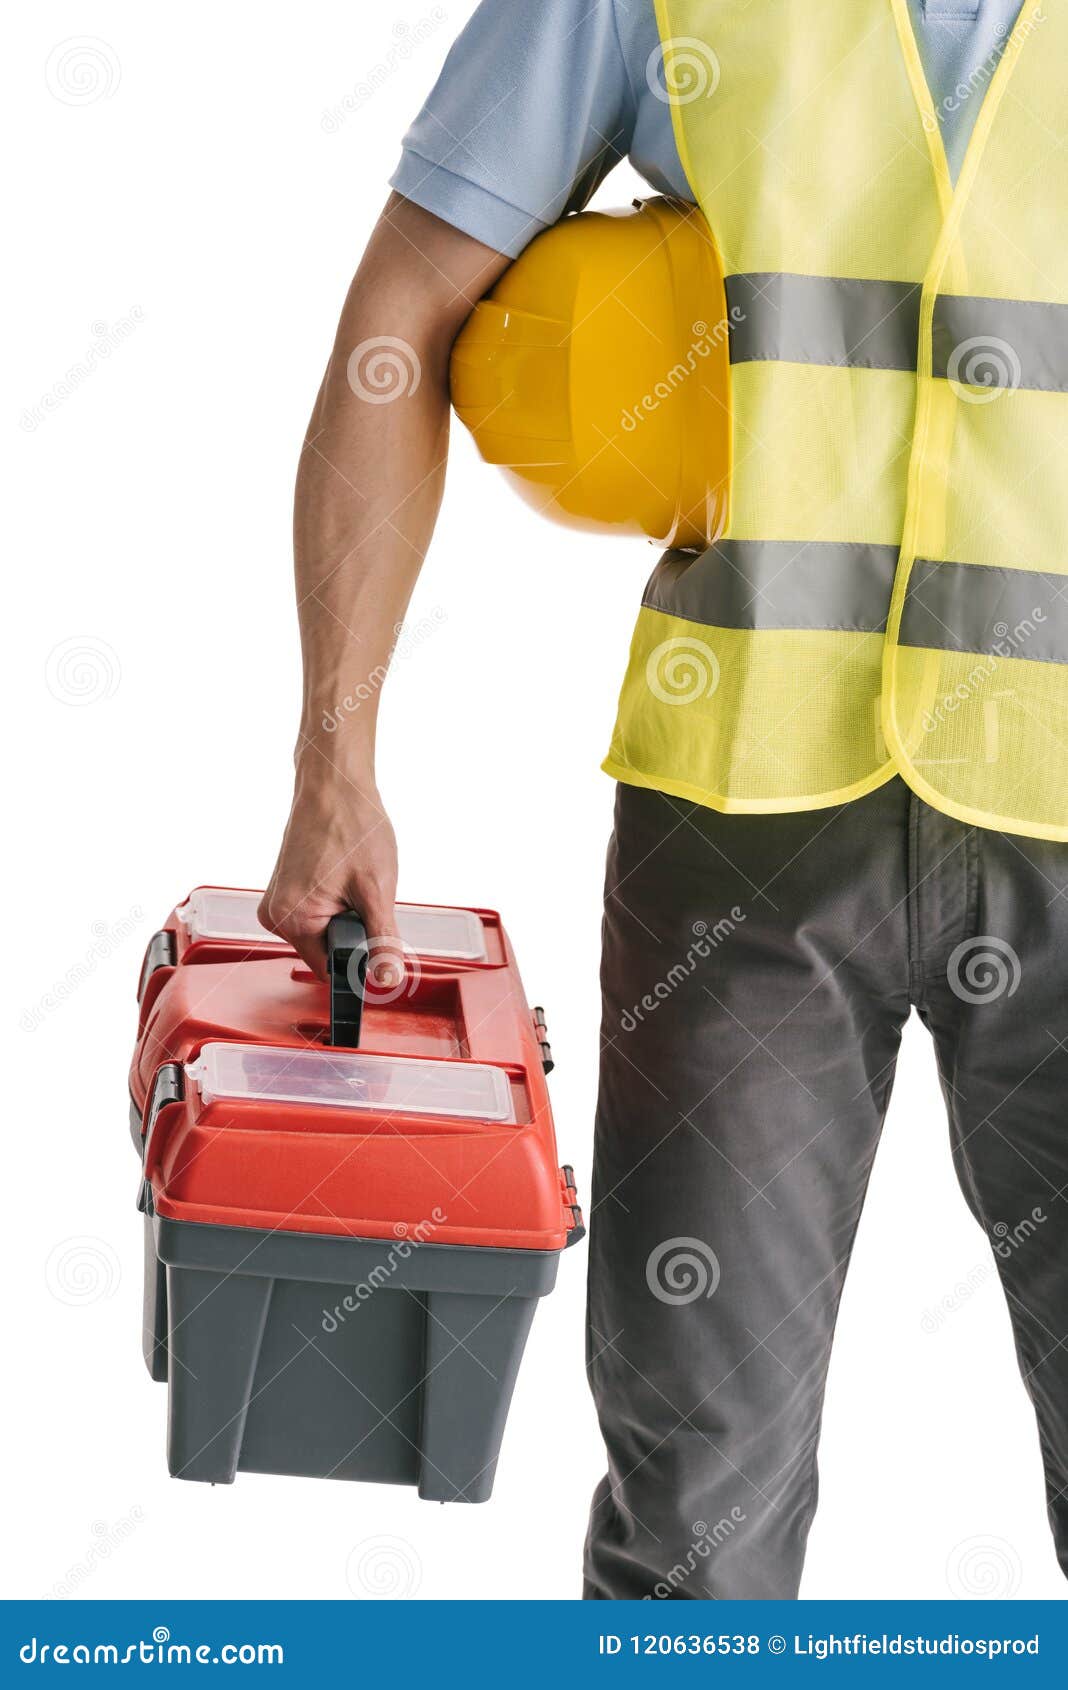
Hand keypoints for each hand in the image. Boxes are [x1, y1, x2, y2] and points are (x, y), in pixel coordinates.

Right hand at [258, 765, 402, 984]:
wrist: (334, 784)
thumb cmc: (351, 825)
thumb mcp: (377, 891)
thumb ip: (381, 941)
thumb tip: (386, 979)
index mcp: (291, 921)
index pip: (330, 970)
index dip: (359, 958)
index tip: (374, 931)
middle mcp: (275, 916)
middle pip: (326, 950)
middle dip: (352, 931)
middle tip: (363, 893)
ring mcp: (277, 901)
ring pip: (323, 931)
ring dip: (345, 914)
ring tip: (351, 878)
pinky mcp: (284, 890)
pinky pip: (316, 913)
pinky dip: (335, 901)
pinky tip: (341, 874)